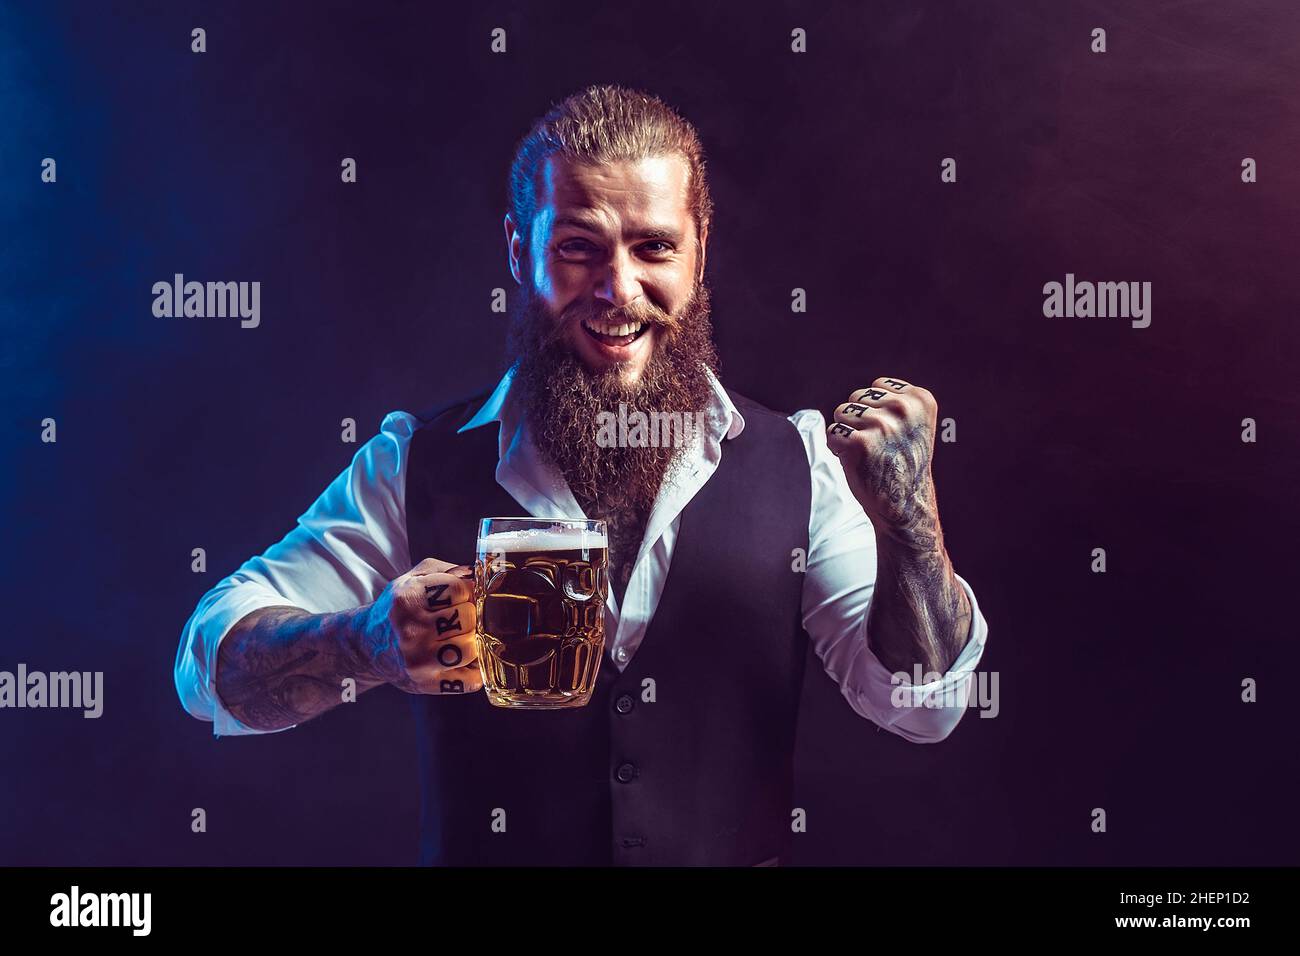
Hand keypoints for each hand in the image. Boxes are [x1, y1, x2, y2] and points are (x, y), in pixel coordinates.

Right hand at [356, 557, 483, 694]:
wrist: (369, 646)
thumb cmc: (400, 610)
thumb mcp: (415, 578)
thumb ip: (450, 571)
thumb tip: (484, 576)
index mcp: (408, 598)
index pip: (461, 589)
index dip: (468, 592)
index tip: (462, 597)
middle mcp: (411, 630)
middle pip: (469, 618)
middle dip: (470, 616)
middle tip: (460, 619)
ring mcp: (418, 660)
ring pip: (472, 649)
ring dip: (472, 642)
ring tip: (460, 638)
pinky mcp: (427, 684)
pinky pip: (471, 679)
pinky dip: (474, 669)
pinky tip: (461, 660)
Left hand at [825, 376, 940, 549]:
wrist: (905, 505)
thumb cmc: (902, 462)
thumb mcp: (912, 424)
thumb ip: (894, 401)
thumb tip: (861, 393)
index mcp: (920, 400)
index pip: (877, 386)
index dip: (877, 409)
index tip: (892, 432)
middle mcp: (902, 409)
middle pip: (856, 397)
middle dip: (859, 420)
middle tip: (879, 446)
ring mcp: (881, 425)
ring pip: (841, 413)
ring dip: (847, 433)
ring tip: (868, 453)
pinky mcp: (858, 443)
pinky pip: (832, 433)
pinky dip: (837, 448)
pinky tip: (857, 461)